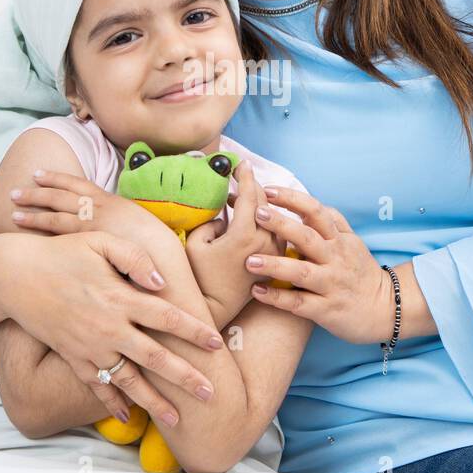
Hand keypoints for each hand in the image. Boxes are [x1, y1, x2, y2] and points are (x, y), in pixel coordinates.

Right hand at [0, 230, 222, 426]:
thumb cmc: (62, 253)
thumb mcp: (100, 241)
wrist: (16, 276)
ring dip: (155, 401)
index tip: (216, 343)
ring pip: (129, 381)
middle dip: (185, 377)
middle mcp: (108, 328)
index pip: (166, 318)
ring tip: (177, 419)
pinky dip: (113, 403)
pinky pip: (97, 386)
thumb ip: (135, 258)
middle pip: (155, 358)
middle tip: (210, 394)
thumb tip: (161, 283)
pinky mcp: (73, 358)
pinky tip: (129, 417)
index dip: (193, 331)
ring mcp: (90, 348)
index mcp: (120, 298)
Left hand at [8, 168, 163, 242]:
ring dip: (33, 213)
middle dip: (37, 193)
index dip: (56, 179)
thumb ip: (120, 218)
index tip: (38, 174)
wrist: (165, 258)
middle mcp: (98, 210)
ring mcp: (92, 227)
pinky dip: (41, 233)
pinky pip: (59, 237)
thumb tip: (111, 220)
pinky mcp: (87, 245)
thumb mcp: (139, 221)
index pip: (78, 185)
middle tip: (15, 192)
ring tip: (12, 213)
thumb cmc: (157, 245)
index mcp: (111, 201)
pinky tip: (24, 235)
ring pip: (55, 216)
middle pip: (60, 197)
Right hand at [185, 160, 282, 308]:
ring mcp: (274, 252)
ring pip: (274, 216)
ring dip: (261, 203)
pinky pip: (277, 231)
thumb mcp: (195, 244)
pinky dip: (267, 219)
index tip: (241, 163)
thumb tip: (224, 214)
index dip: (244, 176)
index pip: (249, 196)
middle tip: (241, 176)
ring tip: (242, 199)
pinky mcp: (276, 259)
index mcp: (245, 235)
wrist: (217, 309)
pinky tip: (254, 217)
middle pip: (265, 203)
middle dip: (253, 186)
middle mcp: (265, 242)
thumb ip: (210, 221)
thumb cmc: (201, 278)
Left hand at [243, 185, 393, 344]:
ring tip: (249, 261)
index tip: (268, 191)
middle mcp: (335, 259)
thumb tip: (308, 205)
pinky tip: (257, 291)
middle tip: (256, 213)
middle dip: (281, 224)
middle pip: (307, 237)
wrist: (385, 309)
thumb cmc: (361, 273)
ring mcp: (331, 284)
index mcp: (339, 240)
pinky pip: (299, 303)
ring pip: (301, 272)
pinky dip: (277, 297)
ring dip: (274, 265)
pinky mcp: (326, 310)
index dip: (293, 199)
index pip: (317, 212)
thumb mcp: (353, 243)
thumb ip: (333, 222)